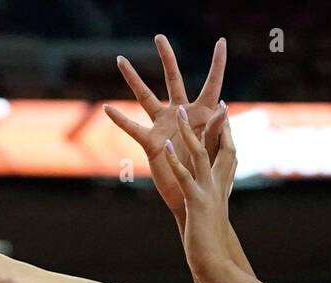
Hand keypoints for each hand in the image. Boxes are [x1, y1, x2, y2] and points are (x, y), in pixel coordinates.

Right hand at [105, 35, 228, 217]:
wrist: (194, 197)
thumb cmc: (210, 174)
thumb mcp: (217, 150)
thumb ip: (217, 128)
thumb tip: (223, 106)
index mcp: (203, 113)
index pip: (212, 82)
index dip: (218, 62)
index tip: (221, 41)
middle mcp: (181, 113)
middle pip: (173, 79)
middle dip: (167, 58)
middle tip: (159, 37)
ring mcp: (164, 126)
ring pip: (145, 97)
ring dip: (133, 79)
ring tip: (120, 60)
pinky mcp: (152, 142)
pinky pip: (133, 128)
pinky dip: (120, 119)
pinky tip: (107, 108)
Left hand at [160, 111, 239, 282]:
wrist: (214, 262)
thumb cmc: (211, 242)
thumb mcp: (211, 214)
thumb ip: (212, 199)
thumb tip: (214, 193)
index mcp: (222, 186)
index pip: (229, 152)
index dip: (227, 132)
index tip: (225, 112)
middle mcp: (218, 185)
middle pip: (221, 147)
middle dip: (217, 123)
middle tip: (217, 101)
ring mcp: (208, 191)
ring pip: (202, 155)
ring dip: (191, 132)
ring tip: (181, 111)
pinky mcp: (197, 201)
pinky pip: (185, 177)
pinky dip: (176, 160)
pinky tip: (167, 145)